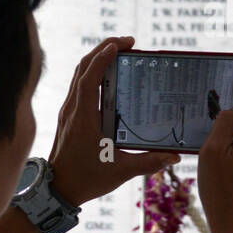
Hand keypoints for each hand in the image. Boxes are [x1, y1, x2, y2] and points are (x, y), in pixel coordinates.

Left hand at [47, 36, 180, 206]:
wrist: (58, 190)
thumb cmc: (86, 179)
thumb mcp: (120, 171)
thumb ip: (149, 162)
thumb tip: (175, 156)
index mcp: (83, 118)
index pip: (89, 78)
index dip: (103, 58)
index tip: (122, 45)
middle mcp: (73, 109)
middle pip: (83, 67)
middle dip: (104, 49)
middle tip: (129, 42)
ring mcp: (70, 110)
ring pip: (80, 73)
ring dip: (98, 58)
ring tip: (122, 51)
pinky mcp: (71, 115)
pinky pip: (81, 84)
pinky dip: (95, 72)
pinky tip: (112, 75)